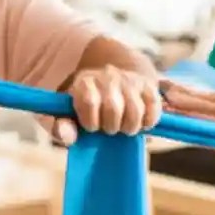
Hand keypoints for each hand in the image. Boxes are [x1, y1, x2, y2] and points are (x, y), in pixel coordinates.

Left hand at [41, 65, 161, 145]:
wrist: (112, 77)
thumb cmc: (86, 105)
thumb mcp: (67, 113)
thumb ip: (62, 127)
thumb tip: (68, 138)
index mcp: (85, 82)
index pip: (89, 102)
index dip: (91, 122)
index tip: (92, 127)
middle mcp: (108, 77)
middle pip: (113, 109)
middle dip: (111, 127)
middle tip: (109, 128)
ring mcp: (130, 80)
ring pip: (135, 111)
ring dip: (130, 128)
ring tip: (124, 128)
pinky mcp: (149, 85)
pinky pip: (153, 108)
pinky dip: (148, 122)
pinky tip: (141, 124)